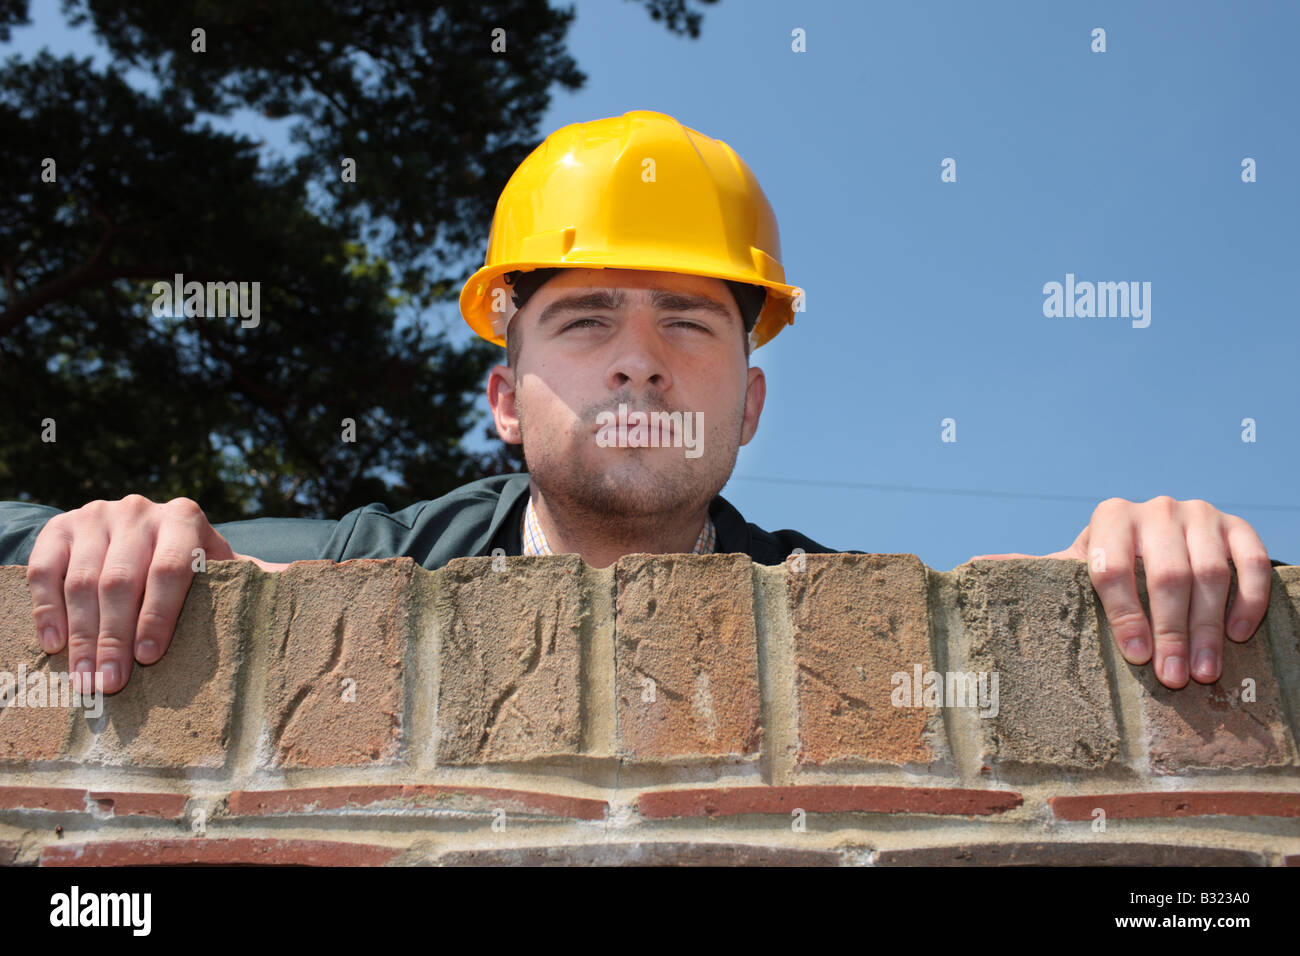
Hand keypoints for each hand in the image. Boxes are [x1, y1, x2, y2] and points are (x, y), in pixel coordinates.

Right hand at [26, 494, 286, 693]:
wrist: (144, 535)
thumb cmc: (199, 570)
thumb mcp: (232, 572)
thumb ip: (272, 580)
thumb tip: (353, 582)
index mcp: (187, 518)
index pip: (173, 569)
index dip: (160, 615)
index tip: (151, 659)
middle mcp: (139, 510)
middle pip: (121, 580)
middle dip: (115, 639)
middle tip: (109, 686)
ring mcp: (96, 515)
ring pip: (82, 580)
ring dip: (81, 636)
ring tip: (86, 681)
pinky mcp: (60, 527)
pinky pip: (45, 569)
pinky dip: (47, 609)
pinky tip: (53, 647)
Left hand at [970, 496, 1271, 689]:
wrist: (1169, 543)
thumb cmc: (1112, 566)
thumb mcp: (1074, 569)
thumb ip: (1034, 571)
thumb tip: (971, 568)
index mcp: (1109, 518)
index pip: (1111, 567)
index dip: (1122, 614)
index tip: (1134, 656)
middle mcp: (1155, 509)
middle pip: (1166, 575)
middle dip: (1169, 631)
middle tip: (1173, 678)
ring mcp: (1200, 514)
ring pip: (1209, 573)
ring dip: (1207, 627)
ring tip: (1202, 671)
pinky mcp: (1239, 525)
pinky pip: (1250, 562)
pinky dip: (1247, 600)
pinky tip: (1237, 635)